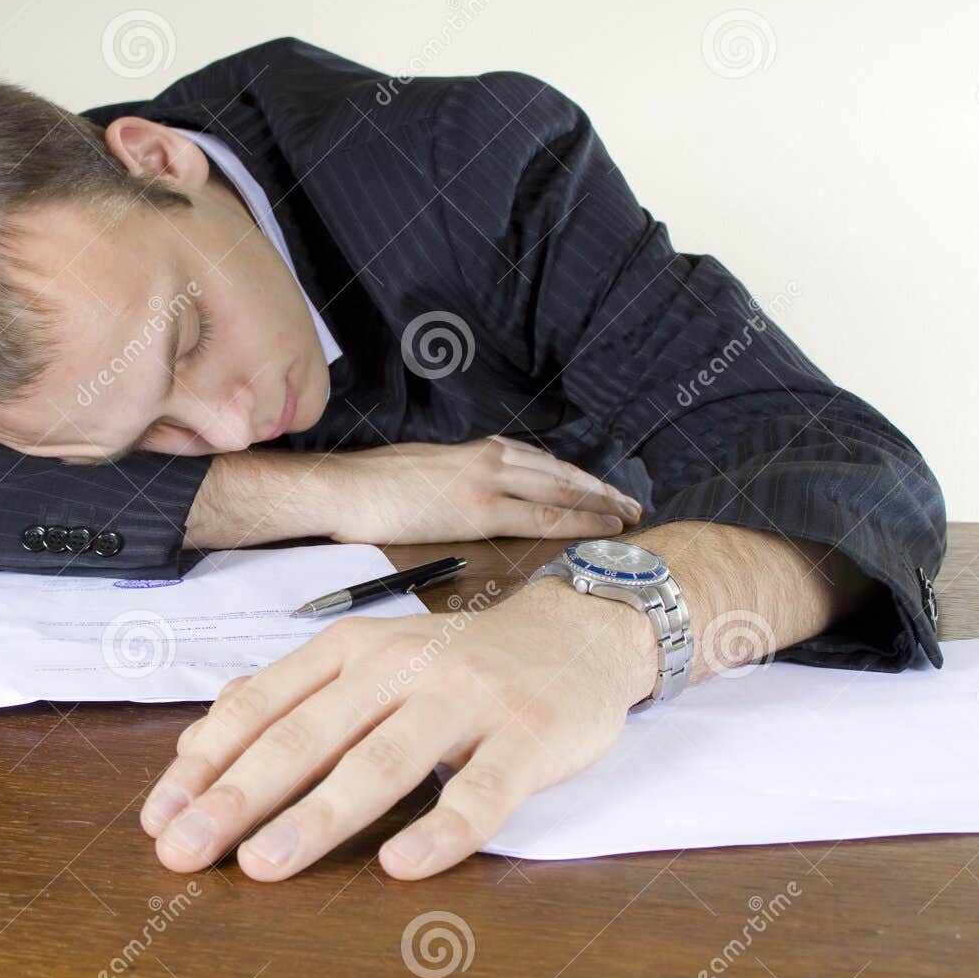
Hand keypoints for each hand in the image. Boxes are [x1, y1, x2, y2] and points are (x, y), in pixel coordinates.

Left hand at [138, 578, 656, 879]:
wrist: (577, 633)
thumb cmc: (456, 661)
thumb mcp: (367, 660)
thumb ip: (288, 696)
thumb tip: (200, 738)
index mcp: (351, 649)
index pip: (264, 706)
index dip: (207, 763)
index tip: (160, 817)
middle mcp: (400, 666)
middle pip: (307, 735)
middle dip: (238, 797)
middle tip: (186, 850)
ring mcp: (466, 699)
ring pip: (382, 762)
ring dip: (318, 816)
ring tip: (264, 863)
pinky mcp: (528, 736)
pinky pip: (483, 791)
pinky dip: (442, 830)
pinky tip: (401, 865)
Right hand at [323, 436, 640, 544]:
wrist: (344, 489)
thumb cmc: (372, 488)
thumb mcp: (424, 474)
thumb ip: (458, 482)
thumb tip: (473, 499)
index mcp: (477, 450)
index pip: (542, 462)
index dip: (578, 477)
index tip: (603, 490)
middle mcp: (490, 458)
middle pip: (562, 472)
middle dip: (602, 488)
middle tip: (634, 503)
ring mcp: (487, 481)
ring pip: (563, 489)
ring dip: (602, 502)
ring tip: (631, 516)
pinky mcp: (479, 508)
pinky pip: (544, 514)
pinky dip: (581, 519)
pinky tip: (605, 526)